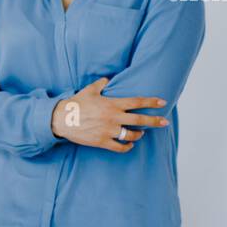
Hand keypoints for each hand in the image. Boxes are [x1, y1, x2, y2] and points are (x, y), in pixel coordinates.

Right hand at [50, 77, 168, 152]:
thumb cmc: (75, 104)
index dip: (151, 102)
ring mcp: (108, 130)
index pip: (136, 102)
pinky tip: (130, 145)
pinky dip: (127, 147)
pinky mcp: (102, 141)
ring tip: (141, 133)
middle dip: (154, 121)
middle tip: (165, 122)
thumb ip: (100, 84)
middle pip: (139, 120)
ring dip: (139, 135)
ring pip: (131, 135)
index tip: (162, 102)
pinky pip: (119, 147)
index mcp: (112, 104)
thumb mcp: (88, 91)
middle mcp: (113, 117)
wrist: (62, 119)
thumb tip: (106, 79)